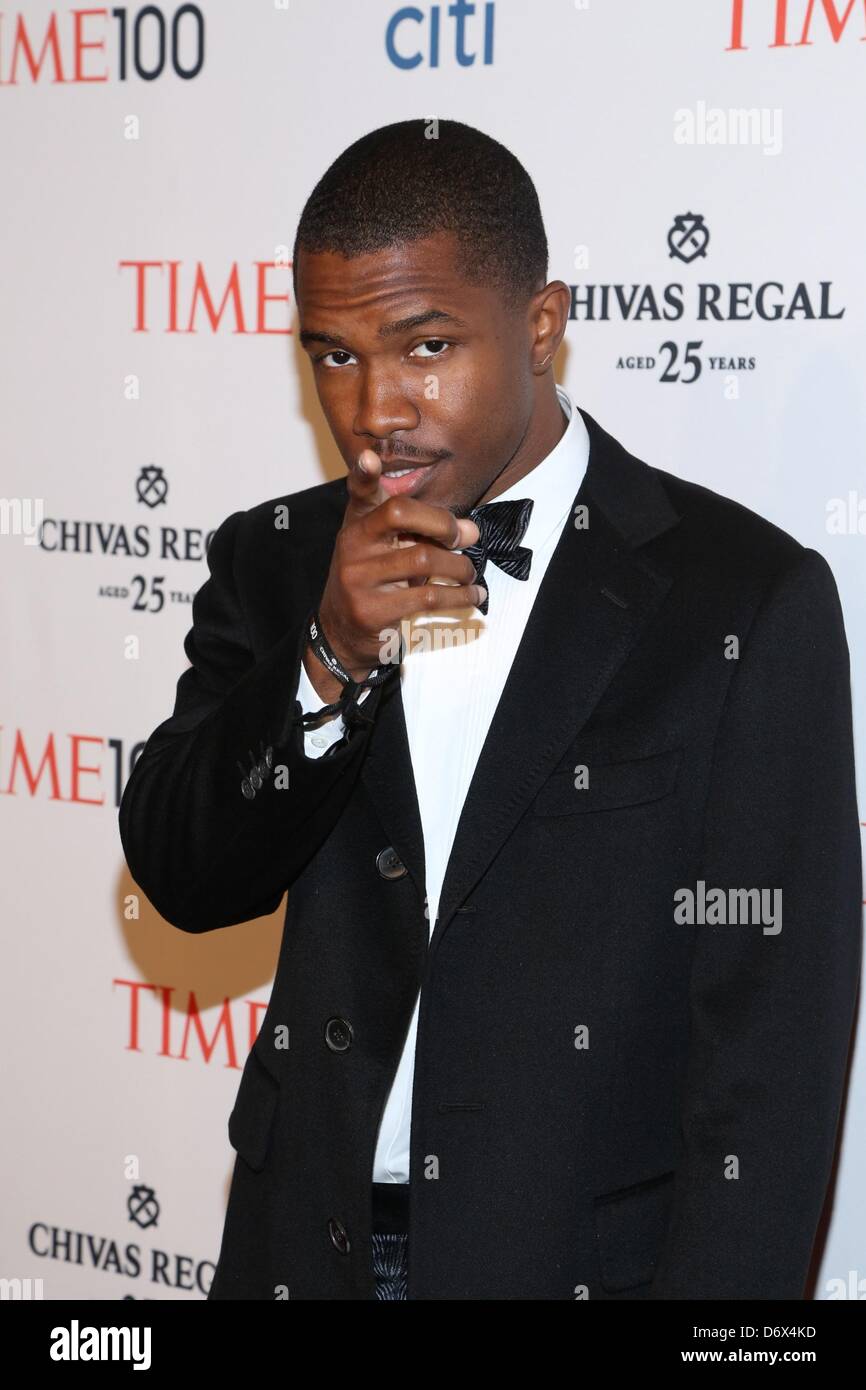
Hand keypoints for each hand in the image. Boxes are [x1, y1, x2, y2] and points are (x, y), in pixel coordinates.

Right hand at [303, 447, 483, 702]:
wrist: (342, 633)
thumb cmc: (374, 583)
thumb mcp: (388, 550)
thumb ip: (425, 533)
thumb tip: (471, 530)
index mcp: (357, 524)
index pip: (359, 493)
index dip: (364, 474)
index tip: (370, 457)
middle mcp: (353, 545)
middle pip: (399, 514)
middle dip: (441, 522)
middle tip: (461, 537)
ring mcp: (359, 578)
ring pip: (423, 559)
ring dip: (459, 568)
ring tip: (469, 574)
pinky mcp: (373, 610)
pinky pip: (428, 598)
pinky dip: (460, 597)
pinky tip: (472, 596)